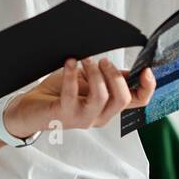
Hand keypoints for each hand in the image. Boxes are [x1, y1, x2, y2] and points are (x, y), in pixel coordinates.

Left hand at [3, 56, 156, 138]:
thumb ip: (106, 78)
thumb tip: (124, 66)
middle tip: (103, 60)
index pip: (139, 102)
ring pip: (102, 97)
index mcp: (108, 107)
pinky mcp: (64, 114)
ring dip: (96, 74)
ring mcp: (82, 118)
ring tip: (86, 60)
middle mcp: (99, 116)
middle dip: (115, 74)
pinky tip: (70, 62)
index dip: (148, 87)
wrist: (30, 109)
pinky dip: (71, 74)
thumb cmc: (58, 94)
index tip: (147, 69)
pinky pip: (72, 94)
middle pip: (123, 99)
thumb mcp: (87, 82)